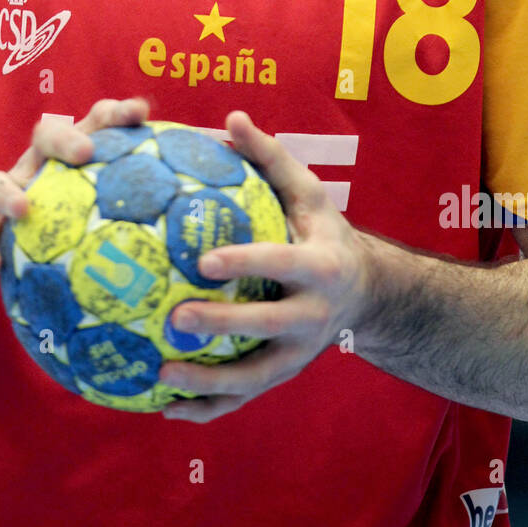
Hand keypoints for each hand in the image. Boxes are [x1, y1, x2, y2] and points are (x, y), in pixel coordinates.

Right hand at [0, 96, 150, 277]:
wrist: (5, 240)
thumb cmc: (77, 227)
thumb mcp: (108, 216)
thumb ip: (151, 213)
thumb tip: (213, 219)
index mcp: (75, 155)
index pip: (97, 121)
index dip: (118, 113)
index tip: (142, 113)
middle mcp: (39, 166)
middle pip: (47, 134)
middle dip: (66, 137)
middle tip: (85, 153)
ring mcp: (7, 192)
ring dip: (9, 191)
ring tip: (24, 209)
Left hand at [158, 110, 372, 422]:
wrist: (366, 293)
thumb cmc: (322, 231)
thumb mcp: (308, 192)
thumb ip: (270, 157)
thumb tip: (230, 118)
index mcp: (319, 267)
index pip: (278, 264)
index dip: (244, 262)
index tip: (204, 260)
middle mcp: (313, 316)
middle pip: (266, 327)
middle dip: (222, 327)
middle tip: (175, 319)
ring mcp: (300, 353)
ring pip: (254, 377)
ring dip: (209, 383)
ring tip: (162, 375)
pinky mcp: (285, 376)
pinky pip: (243, 399)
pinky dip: (207, 408)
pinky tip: (164, 407)